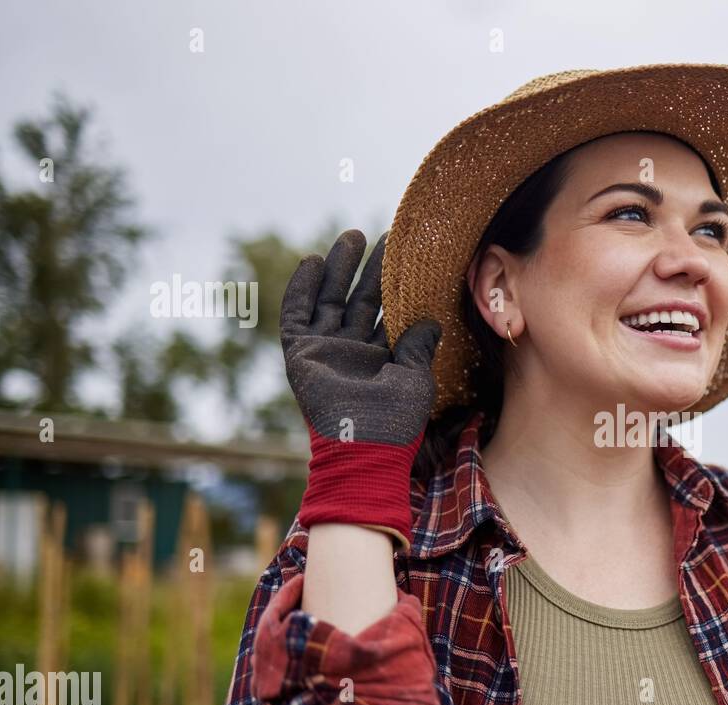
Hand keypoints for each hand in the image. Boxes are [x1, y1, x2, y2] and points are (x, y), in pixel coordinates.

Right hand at [281, 229, 442, 548]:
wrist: (362, 448)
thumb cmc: (396, 423)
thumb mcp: (417, 379)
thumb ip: (420, 346)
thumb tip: (430, 319)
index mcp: (384, 359)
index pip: (389, 313)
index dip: (398, 286)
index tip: (410, 256)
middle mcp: (354, 352)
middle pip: (361, 299)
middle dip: (370, 268)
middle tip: (383, 233)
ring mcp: (326, 352)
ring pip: (332, 300)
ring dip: (339, 268)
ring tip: (352, 237)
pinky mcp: (300, 355)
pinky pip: (298, 315)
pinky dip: (302, 289)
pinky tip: (312, 262)